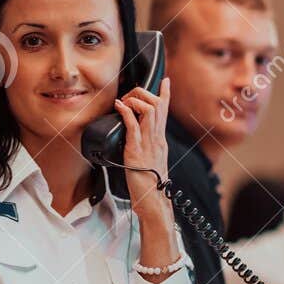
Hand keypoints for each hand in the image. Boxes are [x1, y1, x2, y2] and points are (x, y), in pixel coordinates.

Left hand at [115, 81, 171, 225]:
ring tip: (124, 103)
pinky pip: (133, 126)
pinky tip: (118, 107)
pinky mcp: (136, 152)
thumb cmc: (149, 186)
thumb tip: (135, 139)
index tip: (165, 80)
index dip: (165, 93)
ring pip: (148, 110)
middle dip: (143, 93)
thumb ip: (145, 148)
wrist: (153, 203)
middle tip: (129, 97)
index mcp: (160, 141)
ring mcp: (148, 145)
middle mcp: (157, 139)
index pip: (165, 112)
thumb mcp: (149, 162)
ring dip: (134, 100)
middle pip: (157, 105)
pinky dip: (125, 112)